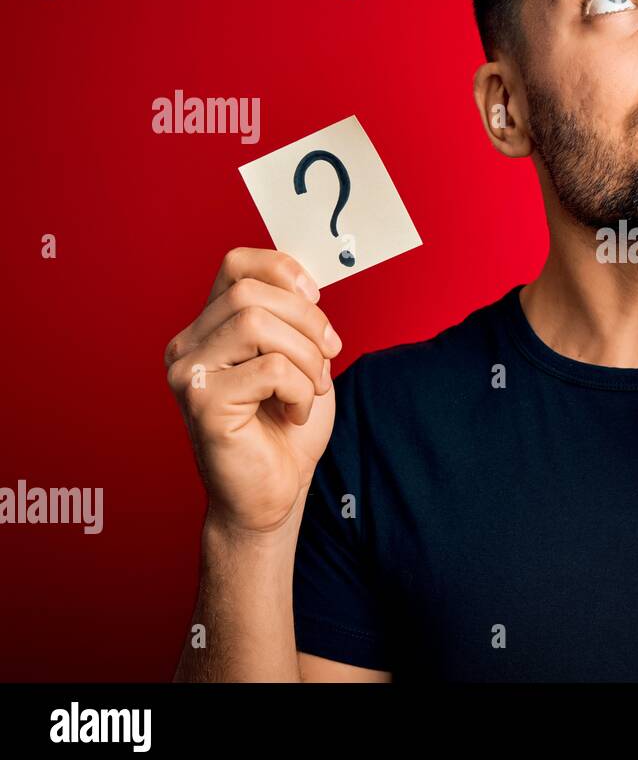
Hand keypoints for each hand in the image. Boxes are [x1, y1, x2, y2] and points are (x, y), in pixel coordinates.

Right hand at [165, 248, 341, 534]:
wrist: (274, 494)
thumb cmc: (285, 429)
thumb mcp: (299, 358)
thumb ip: (293, 318)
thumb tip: (306, 283)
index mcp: (210, 328)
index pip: (236, 264)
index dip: (282, 270)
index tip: (316, 300)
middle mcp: (188, 345)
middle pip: (252, 293)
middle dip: (308, 322)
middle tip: (328, 358)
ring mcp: (188, 373)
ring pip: (257, 324)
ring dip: (305, 356)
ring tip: (310, 389)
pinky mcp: (202, 403)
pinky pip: (268, 368)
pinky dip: (298, 389)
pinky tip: (294, 413)